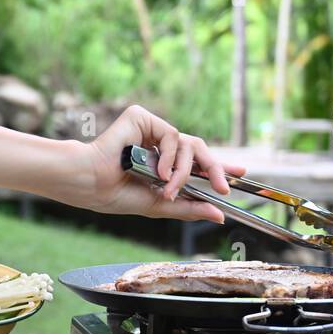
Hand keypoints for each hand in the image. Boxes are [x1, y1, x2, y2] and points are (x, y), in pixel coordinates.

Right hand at [70, 105, 247, 222]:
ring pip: (187, 144)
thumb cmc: (115, 195)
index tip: (241, 174)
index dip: (218, 166)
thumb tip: (219, 215)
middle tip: (222, 187)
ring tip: (168, 188)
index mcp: (160, 163)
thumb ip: (189, 207)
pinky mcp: (141, 118)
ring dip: (183, 171)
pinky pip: (172, 135)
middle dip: (214, 168)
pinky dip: (169, 156)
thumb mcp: (160, 205)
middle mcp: (157, 144)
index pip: (195, 161)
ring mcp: (150, 130)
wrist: (91, 185)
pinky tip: (157, 171)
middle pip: (197, 150)